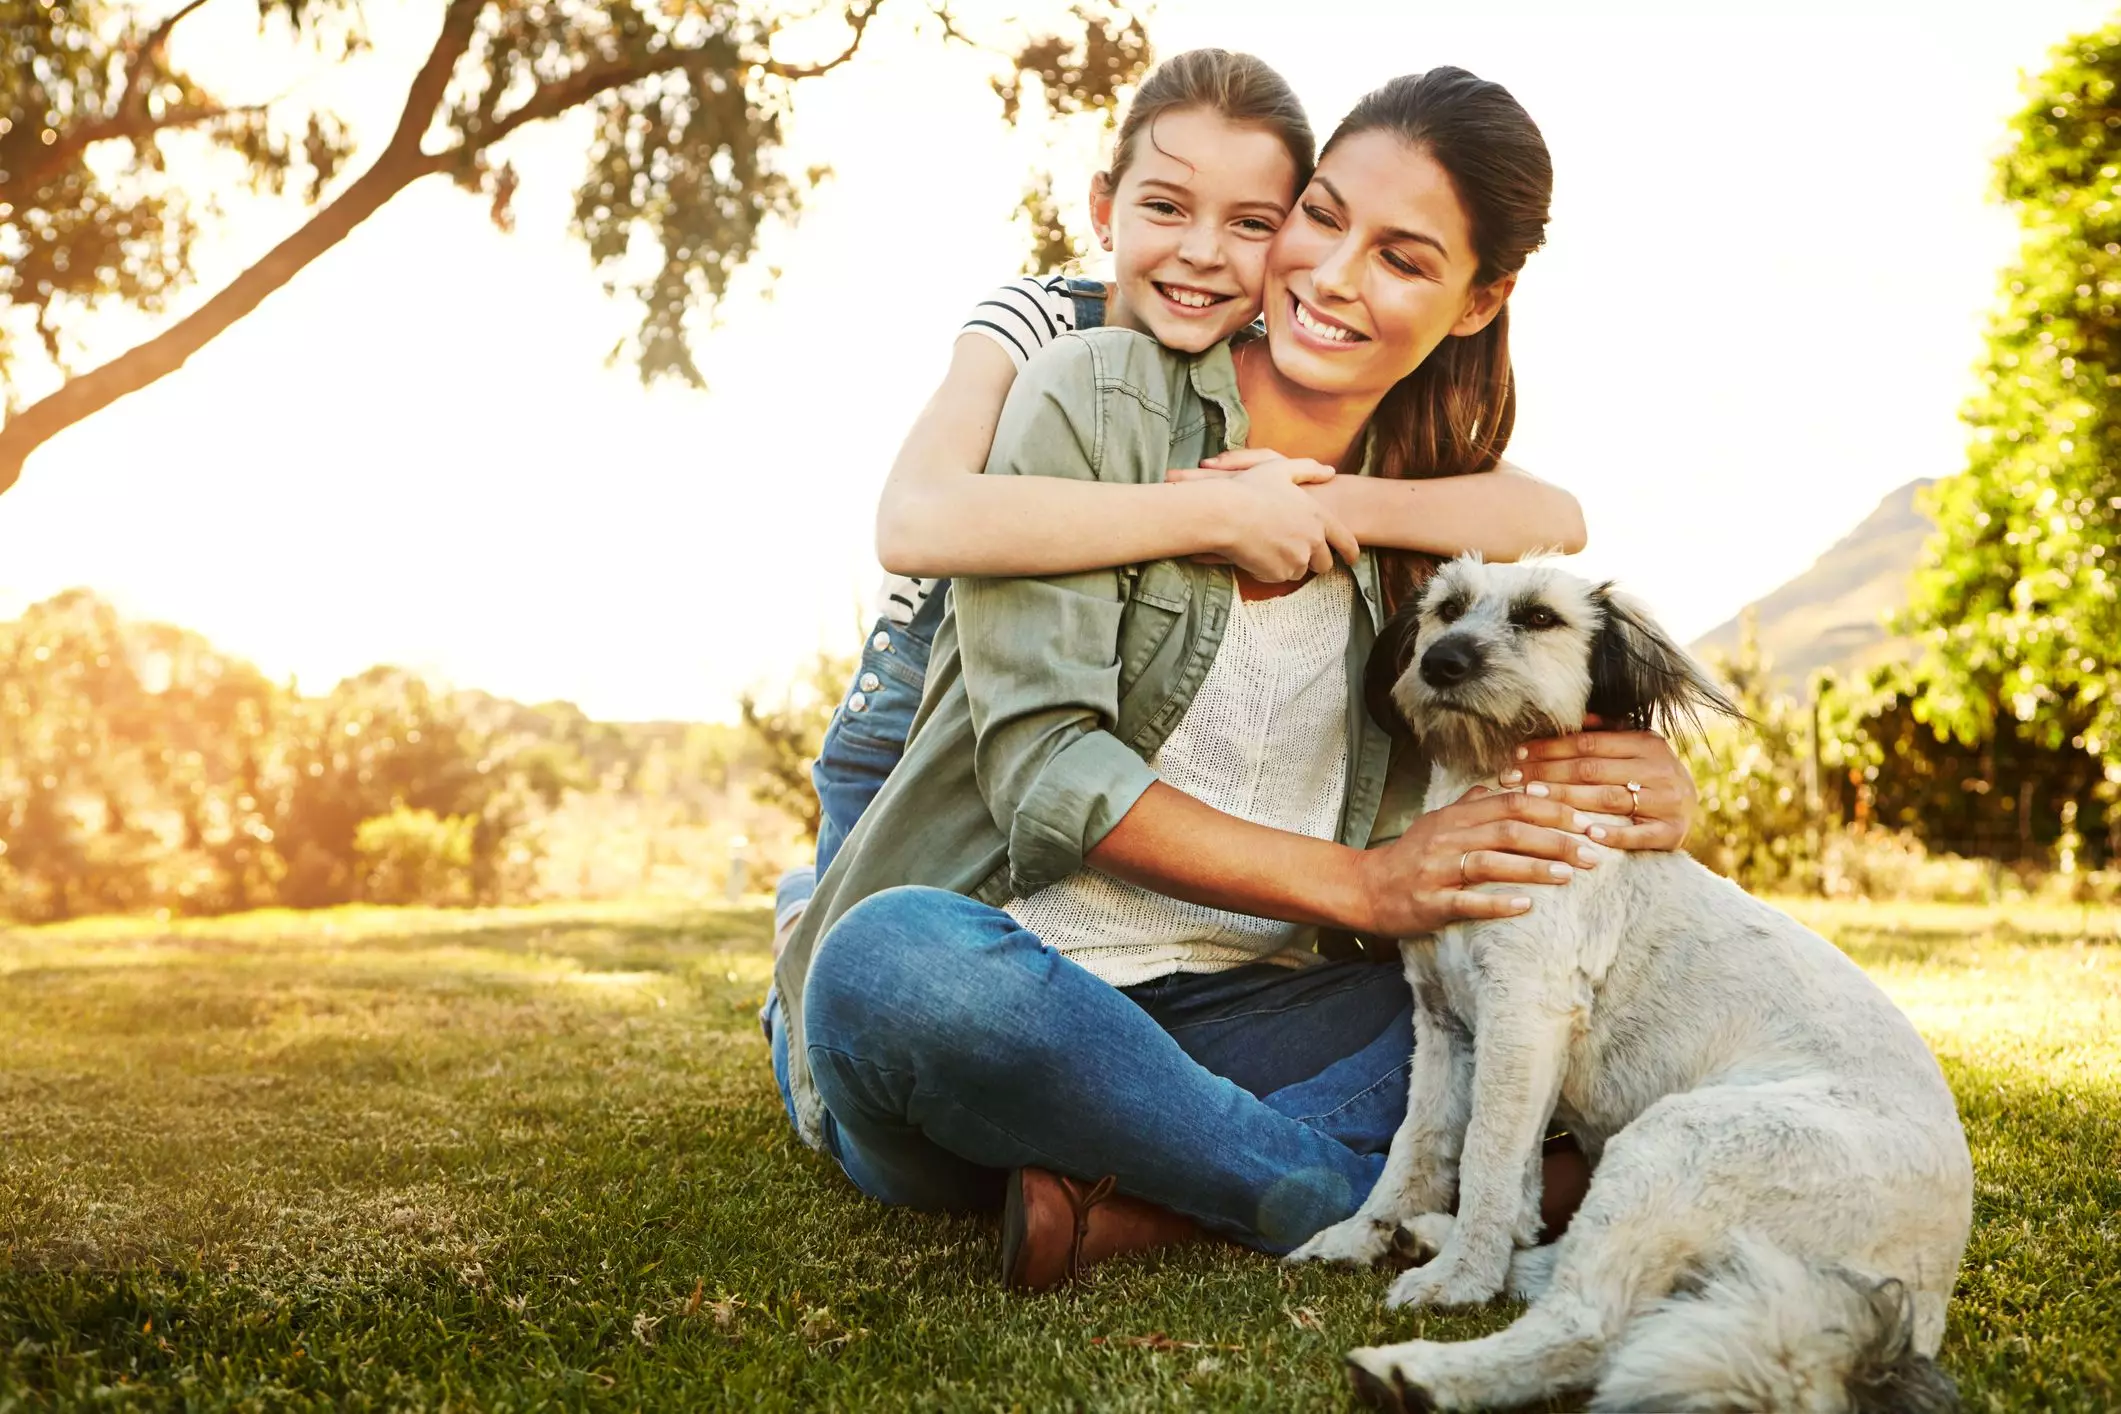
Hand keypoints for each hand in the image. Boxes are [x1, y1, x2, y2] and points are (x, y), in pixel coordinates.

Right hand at [1169, 447, 1359, 581]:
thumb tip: (1330, 471)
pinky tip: (1255, 553)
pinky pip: (1276, 577)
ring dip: (1289, 564)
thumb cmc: (1251, 488)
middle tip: (1298, 554)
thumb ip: (1309, 469)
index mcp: (1318, 518)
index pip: (1346, 541)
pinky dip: (1268, 570)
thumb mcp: (1281, 469)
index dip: (1351, 552)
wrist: (1225, 514)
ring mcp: (1296, 559)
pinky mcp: (1277, 573)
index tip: (1352, 559)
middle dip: (1314, 561)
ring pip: (1298, 571)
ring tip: (1269, 547)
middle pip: (1324, 564)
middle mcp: (1312, 542)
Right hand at [1352, 786, 1601, 936]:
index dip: (1552, 810)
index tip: (1585, 821)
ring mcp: (1438, 870)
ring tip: (1568, 874)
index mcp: (1456, 817)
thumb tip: (1504, 784)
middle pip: (1509, 830)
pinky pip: (1466, 901)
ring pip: (1491, 862)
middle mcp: (1448, 838)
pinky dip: (1497, 903)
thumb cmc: (1408, 857)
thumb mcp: (1437, 821)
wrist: (1365, 888)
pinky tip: (1525, 906)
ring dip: (1533, 867)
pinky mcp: (1431, 902)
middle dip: (1555, 839)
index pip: (1511, 803)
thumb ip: (1471, 804)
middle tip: (1591, 852)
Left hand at [1496, 714, 1696, 850]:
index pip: (1589, 743)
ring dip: (1568, 799)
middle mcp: (1659, 768)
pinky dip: (1614, 834)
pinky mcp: (1671, 831)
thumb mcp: (1635, 749)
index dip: (1550, 748)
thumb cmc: (1650, 776)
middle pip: (1592, 769)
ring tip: (1534, 800)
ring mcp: (1667, 800)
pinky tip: (1589, 834)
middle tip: (1512, 779)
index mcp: (1646, 742)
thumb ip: (1608, 732)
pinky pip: (1639, 833)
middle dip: (1547, 773)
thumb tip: (1578, 716)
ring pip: (1609, 798)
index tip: (1516, 754)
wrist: (1690, 810)